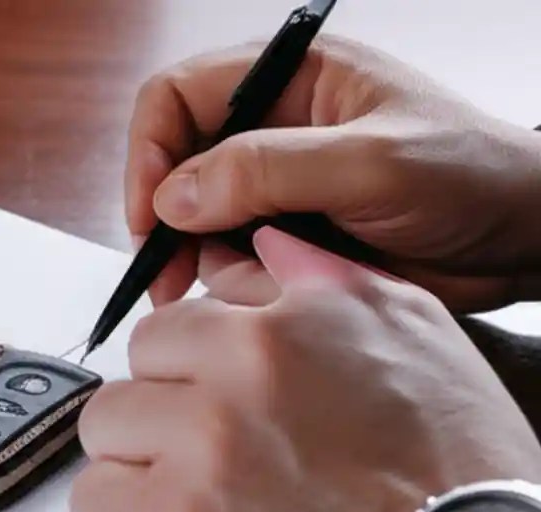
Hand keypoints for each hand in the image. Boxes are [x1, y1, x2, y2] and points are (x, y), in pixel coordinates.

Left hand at [69, 227, 540, 511]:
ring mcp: (201, 447)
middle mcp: (235, 371)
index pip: (175, 319)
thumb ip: (315, 273)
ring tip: (199, 496)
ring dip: (138, 465)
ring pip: (105, 430)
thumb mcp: (406, 326)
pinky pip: (93, 506)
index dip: (191, 368)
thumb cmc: (452, 462)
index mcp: (280, 322)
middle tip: (212, 456)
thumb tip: (254, 241)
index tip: (212, 402)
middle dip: (162, 413)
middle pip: (133, 371)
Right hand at [125, 35, 540, 311]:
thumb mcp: (370, 165)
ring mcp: (277, 180)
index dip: (150, 152)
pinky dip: (224, 276)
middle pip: (175, 157)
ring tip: (214, 290)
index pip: (177, 95)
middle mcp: (272, 123)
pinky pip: (228, 249)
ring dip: (193, 253)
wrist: (523, 240)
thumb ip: (268, 169)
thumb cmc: (470, 178)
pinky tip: (248, 294)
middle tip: (166, 274)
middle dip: (163, 215)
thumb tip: (174, 195)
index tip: (151, 216)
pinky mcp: (287, 229)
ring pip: (194, 213)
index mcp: (289, 76)